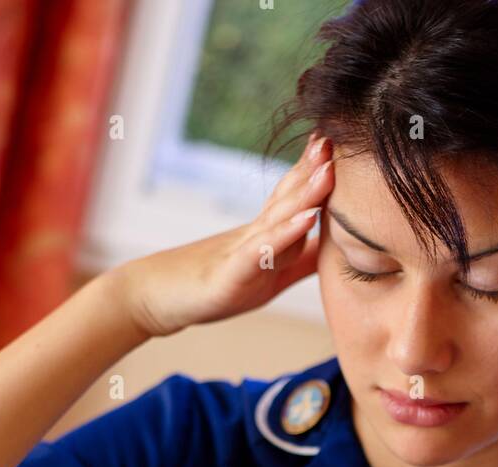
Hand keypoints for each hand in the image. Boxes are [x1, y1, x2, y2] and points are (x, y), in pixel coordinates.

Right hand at [110, 132, 334, 337]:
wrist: (157, 298)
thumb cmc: (215, 287)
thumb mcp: (268, 276)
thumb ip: (299, 261)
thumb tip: (334, 248)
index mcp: (264, 234)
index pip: (293, 196)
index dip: (315, 173)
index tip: (340, 145)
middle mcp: (254, 234)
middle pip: (287, 196)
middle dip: (314, 168)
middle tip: (337, 137)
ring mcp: (242, 250)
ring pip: (277, 217)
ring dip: (304, 192)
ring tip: (329, 168)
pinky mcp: (232, 274)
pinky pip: (261, 251)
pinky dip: (284, 235)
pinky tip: (306, 220)